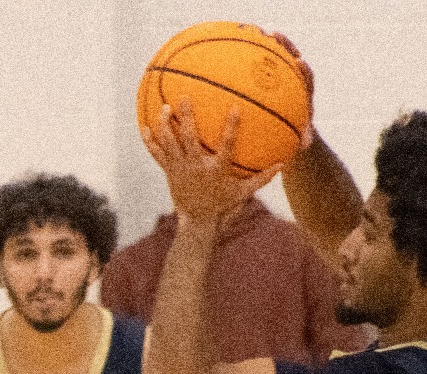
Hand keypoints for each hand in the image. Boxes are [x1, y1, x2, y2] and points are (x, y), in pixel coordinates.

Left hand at [141, 103, 280, 224]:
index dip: (231, 127)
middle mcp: (196, 167)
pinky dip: (150, 142)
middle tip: (184, 98)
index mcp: (216, 169)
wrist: (198, 222)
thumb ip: (262, 178)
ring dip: (166, 125)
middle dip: (186, 118)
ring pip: (170, 144)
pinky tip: (143, 127)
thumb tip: (282, 163)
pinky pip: (157, 155)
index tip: (235, 108)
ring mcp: (180, 169)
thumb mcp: (244, 193)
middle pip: (189, 139)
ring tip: (164, 107)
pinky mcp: (170, 172)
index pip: (226, 145)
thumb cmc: (223, 204)